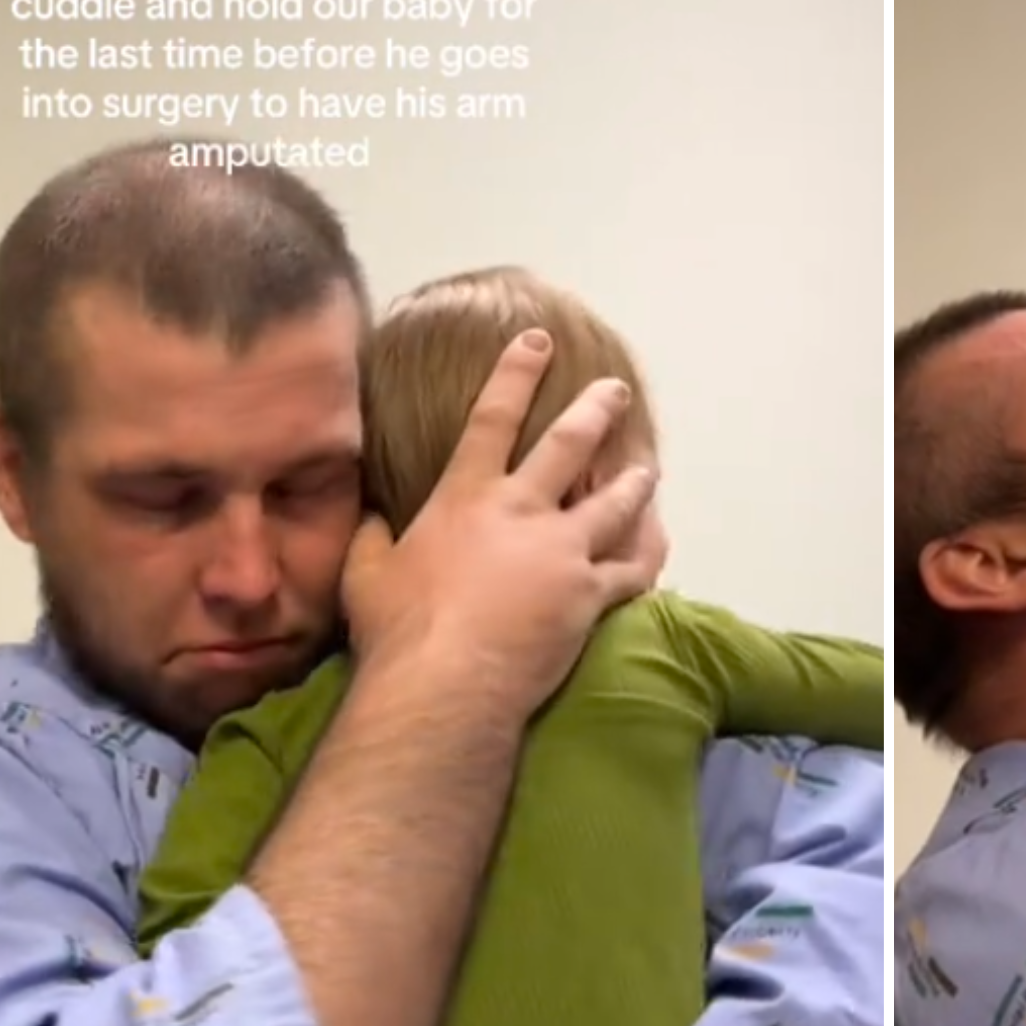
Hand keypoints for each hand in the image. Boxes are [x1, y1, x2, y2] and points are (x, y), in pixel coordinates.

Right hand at [340, 330, 659, 709]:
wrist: (446, 685)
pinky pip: (633, 570)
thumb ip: (371, 537)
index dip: (516, 373)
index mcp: (466, 497)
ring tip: (648, 467)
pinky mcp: (590, 596)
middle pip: (569, 446)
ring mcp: (564, 552)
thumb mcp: (365, 574)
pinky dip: (648, 556)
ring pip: (614, 503)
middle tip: (616, 391)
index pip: (491, 418)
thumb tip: (368, 515)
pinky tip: (659, 544)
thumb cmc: (398, 631)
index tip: (537, 341)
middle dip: (596, 411)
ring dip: (634, 481)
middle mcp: (522, 512)